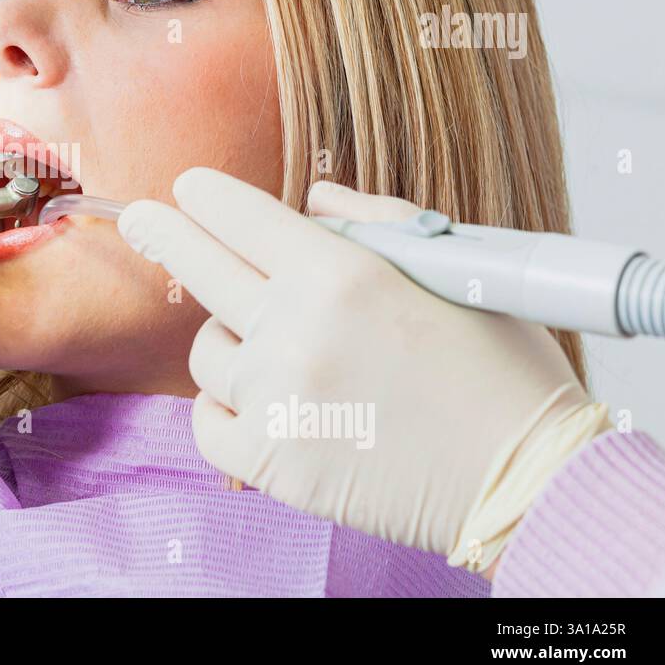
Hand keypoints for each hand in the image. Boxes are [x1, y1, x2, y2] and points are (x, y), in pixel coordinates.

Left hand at [117, 168, 609, 570]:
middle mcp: (297, 331)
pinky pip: (207, 421)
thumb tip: (305, 201)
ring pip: (209, 352)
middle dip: (162, 232)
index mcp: (341, 275)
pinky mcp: (271, 461)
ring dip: (233, 343)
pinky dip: (226, 409)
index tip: (187, 187)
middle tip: (138, 217)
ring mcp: (278, 399)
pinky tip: (260, 403)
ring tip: (285, 353)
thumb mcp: (447, 269)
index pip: (243, 218)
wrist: (525, 476)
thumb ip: (369, 222)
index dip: (207, 197)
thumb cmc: (497, 367)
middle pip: (198, 268)